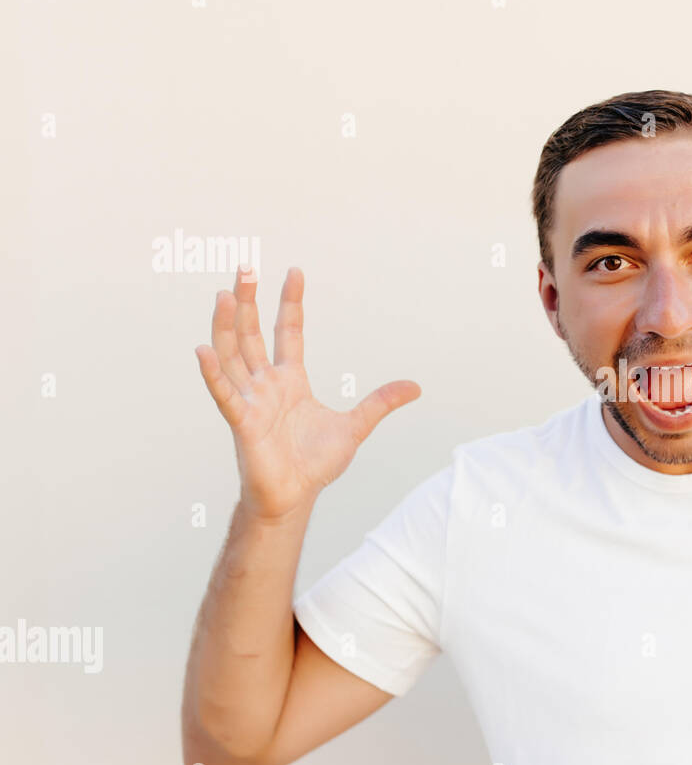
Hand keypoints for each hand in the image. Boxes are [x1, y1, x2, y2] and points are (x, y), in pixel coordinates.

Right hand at [195, 266, 420, 520]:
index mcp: (290, 381)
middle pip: (253, 334)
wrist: (296, 498)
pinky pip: (225, 393)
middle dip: (250, 301)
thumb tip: (415, 387)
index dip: (290, 303)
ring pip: (233, 355)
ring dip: (227, 326)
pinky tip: (203, 348)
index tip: (294, 272)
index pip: (288, 331)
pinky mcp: (242, 422)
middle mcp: (266, 384)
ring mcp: (251, 400)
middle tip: (246, 266)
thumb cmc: (315, 464)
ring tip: (225, 294)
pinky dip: (212, 373)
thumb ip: (380, 403)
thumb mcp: (356, 427)